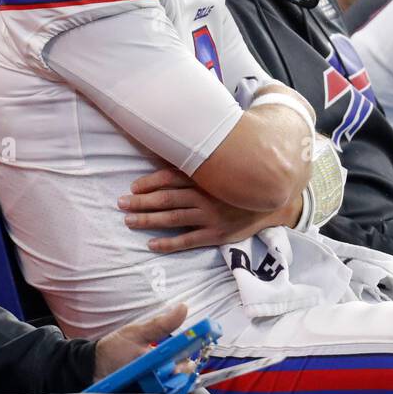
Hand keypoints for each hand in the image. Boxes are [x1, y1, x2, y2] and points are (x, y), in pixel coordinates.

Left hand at [93, 302, 195, 380]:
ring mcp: (156, 390)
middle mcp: (166, 374)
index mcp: (168, 355)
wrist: (90, 370)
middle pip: (185, 378)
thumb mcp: (136, 334)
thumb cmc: (115, 349)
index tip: (187, 356)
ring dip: (168, 388)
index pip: (189, 359)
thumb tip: (183, 307)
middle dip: (179, 374)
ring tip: (153, 382)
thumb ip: (160, 325)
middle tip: (167, 370)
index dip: (191, 359)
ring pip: (175, 393)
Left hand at [120, 167, 300, 251]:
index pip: (172, 178)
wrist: (272, 203)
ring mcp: (211, 217)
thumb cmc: (241, 183)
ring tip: (129, 221)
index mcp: (206, 178)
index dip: (150, 183)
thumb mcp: (224, 168)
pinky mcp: (217, 234)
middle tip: (120, 205)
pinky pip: (189, 240)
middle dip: (141, 202)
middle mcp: (206, 196)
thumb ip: (201, 163)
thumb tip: (174, 149)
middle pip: (167, 199)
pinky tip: (152, 244)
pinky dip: (169, 243)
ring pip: (174, 218)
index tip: (132, 188)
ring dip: (149, 220)